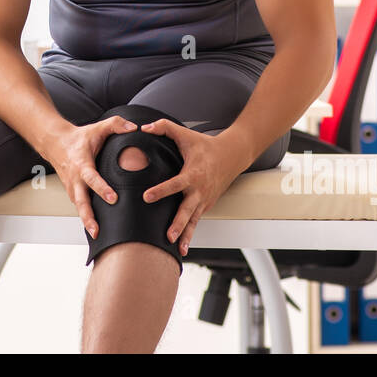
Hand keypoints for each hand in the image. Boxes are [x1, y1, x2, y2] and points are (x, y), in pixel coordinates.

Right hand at [44, 116, 140, 239]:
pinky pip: (79, 206)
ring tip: (97, 235)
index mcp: (82, 164)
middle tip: (97, 228)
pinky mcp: (72, 192)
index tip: (113, 198)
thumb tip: (134, 128)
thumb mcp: (98, 127)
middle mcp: (75, 178)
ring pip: (78, 207)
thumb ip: (116, 125)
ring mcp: (72, 187)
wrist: (56, 142)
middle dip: (88, 216)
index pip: (91, 178)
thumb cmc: (79, 138)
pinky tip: (95, 228)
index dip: (102, 188)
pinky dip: (85, 217)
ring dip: (86, 221)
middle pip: (80, 201)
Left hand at [139, 120, 249, 257]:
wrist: (232, 155)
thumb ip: (163, 128)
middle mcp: (199, 190)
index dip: (160, 191)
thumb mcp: (184, 133)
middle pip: (187, 209)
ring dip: (186, 235)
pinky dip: (191, 234)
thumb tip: (144, 128)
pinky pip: (196, 220)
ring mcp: (204, 199)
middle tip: (168, 235)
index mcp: (192, 174)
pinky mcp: (206, 205)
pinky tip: (183, 247)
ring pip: (194, 220)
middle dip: (178, 223)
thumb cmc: (205, 145)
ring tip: (178, 249)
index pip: (175, 184)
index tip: (146, 196)